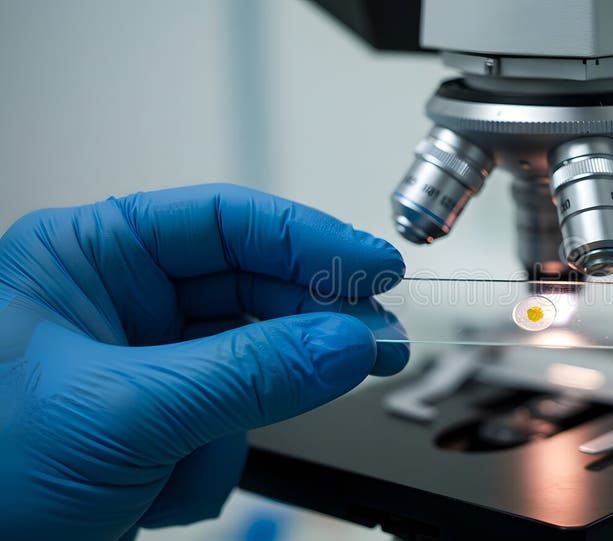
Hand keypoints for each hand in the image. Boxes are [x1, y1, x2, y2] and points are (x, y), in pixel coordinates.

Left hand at [0, 184, 408, 539]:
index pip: (223, 222)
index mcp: (86, 259)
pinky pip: (233, 421)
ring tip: (202, 456)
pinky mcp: (161, 425)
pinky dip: (214, 463)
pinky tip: (160, 491)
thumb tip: (347, 342)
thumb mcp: (118, 412)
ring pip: (251, 364)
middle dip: (306, 328)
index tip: (373, 268)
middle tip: (372, 348)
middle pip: (251, 289)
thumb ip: (247, 373)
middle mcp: (118, 304)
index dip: (307, 239)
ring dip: (242, 417)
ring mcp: (144, 368)